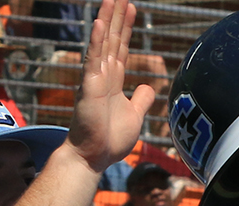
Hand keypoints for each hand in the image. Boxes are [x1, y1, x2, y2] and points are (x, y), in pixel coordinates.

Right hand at [67, 0, 152, 172]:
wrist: (93, 156)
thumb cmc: (110, 139)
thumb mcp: (135, 116)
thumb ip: (141, 99)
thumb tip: (148, 87)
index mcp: (114, 80)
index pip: (121, 47)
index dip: (126, 27)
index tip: (132, 7)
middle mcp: (103, 75)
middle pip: (112, 38)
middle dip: (117, 16)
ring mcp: (95, 78)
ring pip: (102, 43)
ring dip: (107, 20)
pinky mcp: (89, 86)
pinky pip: (93, 59)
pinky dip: (95, 41)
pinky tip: (98, 23)